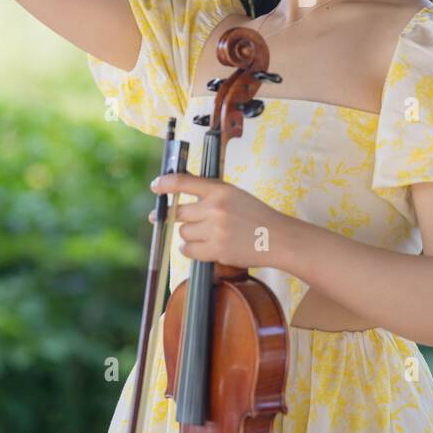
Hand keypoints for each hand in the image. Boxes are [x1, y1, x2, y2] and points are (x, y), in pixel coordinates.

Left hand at [149, 172, 290, 268]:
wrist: (277, 237)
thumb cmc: (256, 215)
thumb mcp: (235, 195)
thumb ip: (211, 194)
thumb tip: (182, 199)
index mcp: (220, 190)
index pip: (183, 182)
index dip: (165, 184)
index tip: (155, 186)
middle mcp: (215, 208)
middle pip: (178, 212)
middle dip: (172, 216)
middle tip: (162, 216)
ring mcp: (215, 230)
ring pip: (183, 233)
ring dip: (188, 235)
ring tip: (202, 234)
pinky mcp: (217, 250)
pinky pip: (188, 250)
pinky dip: (189, 250)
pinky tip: (197, 247)